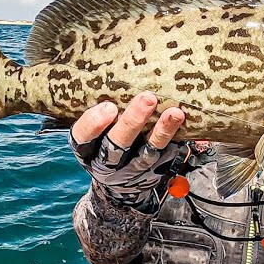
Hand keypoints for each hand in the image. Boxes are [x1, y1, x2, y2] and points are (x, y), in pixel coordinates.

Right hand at [69, 93, 187, 208]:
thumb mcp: (93, 134)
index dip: (94, 123)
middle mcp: (105, 163)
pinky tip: (181, 123)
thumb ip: (99, 112)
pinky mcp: (150, 173)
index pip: (83, 136)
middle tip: (148, 98)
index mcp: (86, 150)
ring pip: (146, 153)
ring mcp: (130, 170)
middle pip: (117, 143)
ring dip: (161, 131)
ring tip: (174, 113)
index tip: (109, 107)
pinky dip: (171, 139)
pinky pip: (163, 156)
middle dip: (133, 121)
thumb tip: (115, 74)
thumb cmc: (102, 145)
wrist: (118, 188)